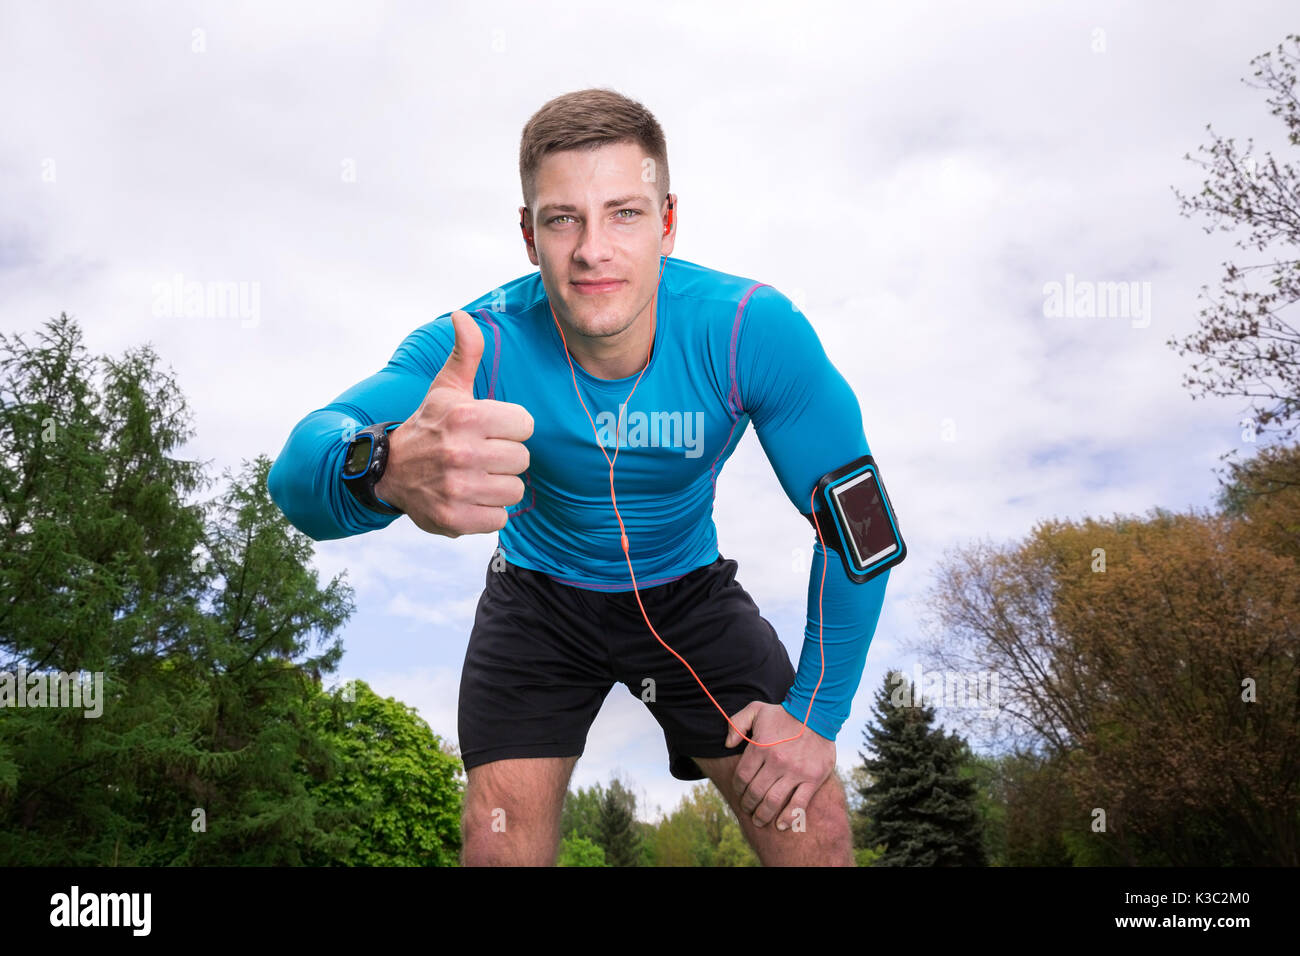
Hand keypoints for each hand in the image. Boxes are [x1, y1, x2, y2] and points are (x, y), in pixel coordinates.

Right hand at [376, 310, 533, 536]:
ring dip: (498, 486)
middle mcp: (461, 453)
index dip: (510, 428)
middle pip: (522, 460)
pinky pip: (499, 519)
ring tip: (476, 476)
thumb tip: (463, 316)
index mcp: (466, 417)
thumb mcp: (446, 388)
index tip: (489, 429)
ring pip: (514, 490)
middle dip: (505, 458)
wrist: (389, 470)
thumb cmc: (429, 425)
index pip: (525, 425)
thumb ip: (465, 352)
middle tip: (480, 455)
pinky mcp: (454, 519)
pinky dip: (488, 512)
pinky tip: (469, 498)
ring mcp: (457, 488)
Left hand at [724, 701, 835, 829]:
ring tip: (759, 820)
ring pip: (774, 801)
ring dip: (763, 815)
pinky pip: (799, 804)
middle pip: (755, 792)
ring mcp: (795, 771)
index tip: (739, 792)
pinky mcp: (813, 778)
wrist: (817, 713)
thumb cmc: (783, 714)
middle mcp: (777, 761)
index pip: (742, 777)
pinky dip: (789, 818)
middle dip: (748, 804)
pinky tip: (781, 825)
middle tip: (747, 809)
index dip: (737, 788)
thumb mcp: (755, 709)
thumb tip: (727, 745)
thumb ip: (736, 724)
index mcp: (761, 746)